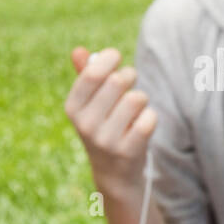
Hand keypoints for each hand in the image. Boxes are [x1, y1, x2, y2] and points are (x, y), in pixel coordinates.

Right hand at [64, 47, 157, 197]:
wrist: (114, 172)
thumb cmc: (104, 125)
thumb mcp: (90, 104)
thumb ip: (86, 76)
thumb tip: (78, 50)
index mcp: (73, 108)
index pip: (93, 74)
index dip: (109, 59)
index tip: (116, 58)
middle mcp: (85, 125)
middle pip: (118, 81)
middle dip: (129, 76)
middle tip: (130, 82)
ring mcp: (106, 140)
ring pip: (136, 99)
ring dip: (141, 97)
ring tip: (136, 106)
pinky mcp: (128, 151)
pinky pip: (149, 118)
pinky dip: (150, 116)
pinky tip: (142, 124)